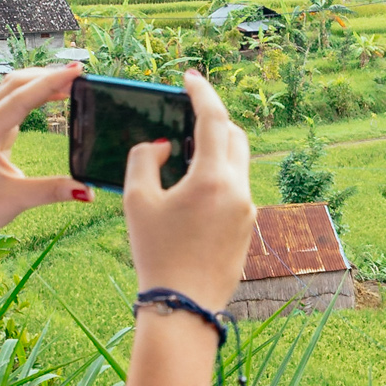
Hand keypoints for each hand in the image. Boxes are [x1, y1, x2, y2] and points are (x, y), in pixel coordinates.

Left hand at [0, 64, 84, 247]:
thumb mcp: (18, 200)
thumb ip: (53, 190)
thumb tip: (88, 191)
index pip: (21, 97)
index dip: (50, 81)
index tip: (76, 71)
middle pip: (14, 84)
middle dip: (45, 75)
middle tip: (77, 74)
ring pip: (11, 91)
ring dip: (38, 82)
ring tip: (68, 82)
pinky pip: (12, 105)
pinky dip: (33, 97)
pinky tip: (51, 98)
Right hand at [122, 70, 254, 309]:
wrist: (184, 306)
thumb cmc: (156, 254)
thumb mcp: (137, 202)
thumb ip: (145, 160)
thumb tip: (161, 146)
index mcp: (213, 178)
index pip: (213, 119)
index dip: (202, 92)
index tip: (190, 78)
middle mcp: (238, 190)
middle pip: (234, 136)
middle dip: (214, 120)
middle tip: (188, 115)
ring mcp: (248, 209)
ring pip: (238, 163)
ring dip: (217, 150)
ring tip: (186, 155)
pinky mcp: (248, 227)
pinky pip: (237, 188)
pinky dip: (220, 176)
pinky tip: (195, 189)